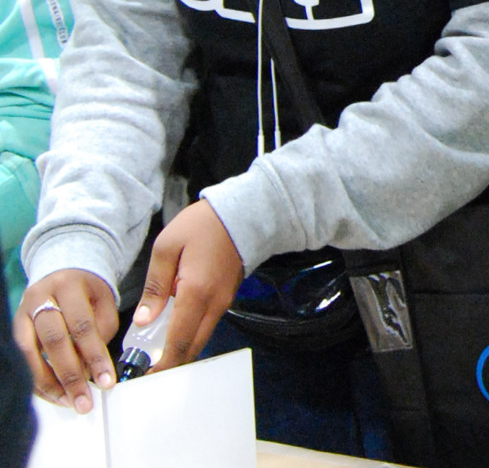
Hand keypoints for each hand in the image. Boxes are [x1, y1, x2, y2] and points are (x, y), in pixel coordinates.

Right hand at [16, 269, 118, 412]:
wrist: (61, 275)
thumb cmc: (86, 292)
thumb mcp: (103, 302)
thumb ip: (101, 332)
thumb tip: (91, 372)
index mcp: (69, 285)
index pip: (82, 325)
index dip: (94, 356)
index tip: (107, 381)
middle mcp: (40, 298)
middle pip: (54, 341)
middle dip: (70, 375)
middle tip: (84, 400)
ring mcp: (22, 313)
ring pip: (30, 353)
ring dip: (49, 383)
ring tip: (68, 401)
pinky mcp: (13, 328)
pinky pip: (21, 359)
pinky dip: (36, 380)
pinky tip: (53, 393)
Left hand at [133, 198, 244, 371]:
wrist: (244, 212)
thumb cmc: (202, 225)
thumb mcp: (167, 247)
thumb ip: (155, 286)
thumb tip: (145, 320)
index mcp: (196, 293)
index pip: (178, 342)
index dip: (162, 365)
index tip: (145, 376)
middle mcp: (214, 304)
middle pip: (192, 348)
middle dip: (170, 362)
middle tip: (147, 367)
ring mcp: (224, 302)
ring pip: (201, 338)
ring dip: (181, 348)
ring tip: (156, 347)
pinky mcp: (228, 296)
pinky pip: (208, 324)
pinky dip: (191, 333)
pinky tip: (175, 326)